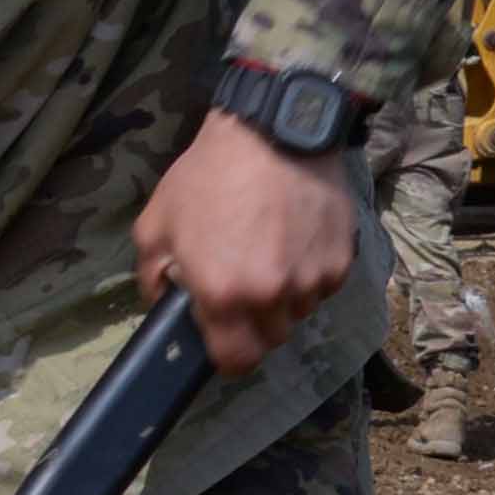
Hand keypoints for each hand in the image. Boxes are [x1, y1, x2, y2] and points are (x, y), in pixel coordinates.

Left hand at [130, 106, 359, 367]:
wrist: (272, 133)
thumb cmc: (207, 177)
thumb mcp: (155, 225)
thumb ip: (151, 275)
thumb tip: (162, 302)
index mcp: (223, 295)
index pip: (236, 361)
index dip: (228, 357)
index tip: (223, 340)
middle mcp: (272, 296)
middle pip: (271, 339)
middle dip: (255, 323)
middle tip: (242, 288)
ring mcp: (312, 279)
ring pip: (300, 311)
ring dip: (285, 297)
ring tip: (270, 256)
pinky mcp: (342, 259)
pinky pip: (324, 285)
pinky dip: (311, 273)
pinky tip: (295, 241)